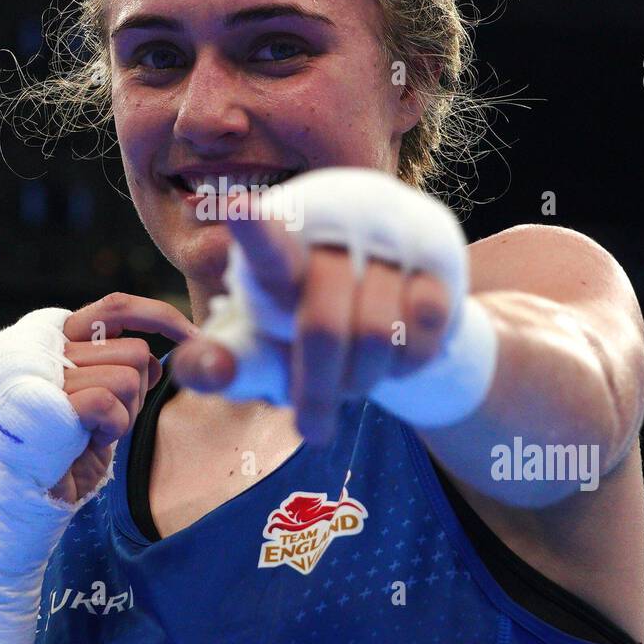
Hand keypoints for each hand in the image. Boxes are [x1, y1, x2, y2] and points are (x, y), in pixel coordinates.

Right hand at [50, 293, 198, 502]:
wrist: (35, 486)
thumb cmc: (74, 440)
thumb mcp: (108, 393)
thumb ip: (127, 362)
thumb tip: (175, 350)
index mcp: (64, 335)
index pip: (117, 307)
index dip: (161, 317)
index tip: (194, 338)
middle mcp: (52, 345)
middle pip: (136, 351)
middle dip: (137, 392)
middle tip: (108, 416)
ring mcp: (48, 371)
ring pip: (129, 377)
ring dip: (124, 413)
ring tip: (94, 429)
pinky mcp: (49, 399)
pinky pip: (109, 400)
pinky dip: (110, 426)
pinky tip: (87, 440)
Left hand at [172, 194, 454, 446]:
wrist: (387, 305)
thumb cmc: (298, 325)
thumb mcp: (256, 344)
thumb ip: (221, 361)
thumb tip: (208, 370)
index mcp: (276, 236)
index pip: (265, 242)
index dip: (253, 231)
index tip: (240, 212)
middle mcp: (332, 216)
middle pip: (322, 326)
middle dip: (317, 392)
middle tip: (311, 431)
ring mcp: (387, 225)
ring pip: (376, 334)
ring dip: (360, 379)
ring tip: (352, 380)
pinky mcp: (434, 244)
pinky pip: (423, 327)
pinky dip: (403, 361)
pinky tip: (391, 356)